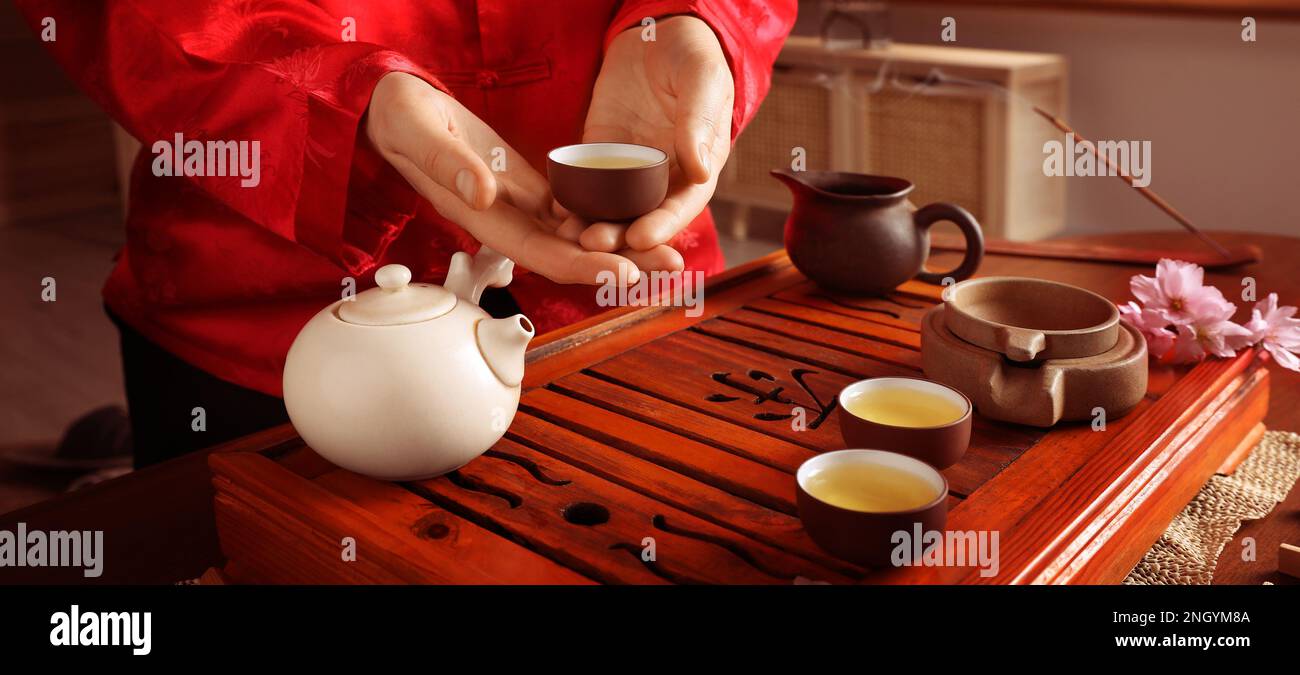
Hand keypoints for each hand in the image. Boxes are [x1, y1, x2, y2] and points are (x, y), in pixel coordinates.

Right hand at [366, 72, 663, 283]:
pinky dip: (605, 217)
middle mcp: (505, 217)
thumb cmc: (398, 118)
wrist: (394, 108)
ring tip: (670, 249)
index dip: (580, 266)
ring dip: (622, 245)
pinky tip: (639, 216)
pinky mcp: (529, 185)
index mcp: (480, 214)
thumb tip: (485, 192)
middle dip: (621, 263)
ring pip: (578, 235)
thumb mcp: (419, 132)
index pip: (539, 252)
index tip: (620, 273)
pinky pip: (573, 208)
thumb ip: (448, 165)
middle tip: (671, 265)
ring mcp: (519, 204)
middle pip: (570, 253)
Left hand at [562, 15, 732, 259]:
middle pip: (643, 217)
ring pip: (612, 207)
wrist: (655, 35)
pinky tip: (556, 208)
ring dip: (592, 224)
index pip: (681, 206)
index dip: (662, 225)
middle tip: (593, 243)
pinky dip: (573, 198)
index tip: (640, 238)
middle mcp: (664, 177)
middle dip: (619, 235)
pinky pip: (586, 181)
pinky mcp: (600, 154)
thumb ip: (699, 122)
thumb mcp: (702, 80)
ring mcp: (629, 169)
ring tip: (569, 236)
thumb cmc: (691, 56)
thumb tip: (700, 170)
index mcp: (698, 168)